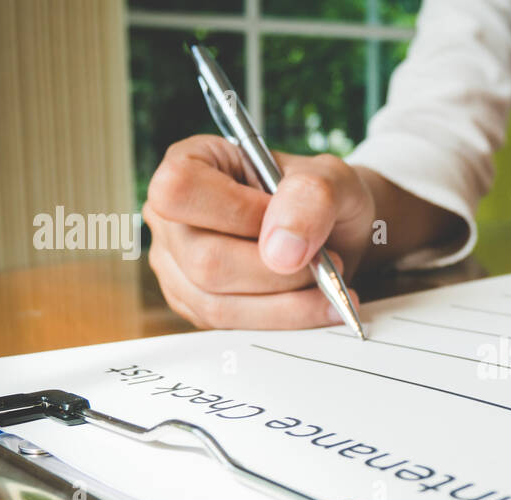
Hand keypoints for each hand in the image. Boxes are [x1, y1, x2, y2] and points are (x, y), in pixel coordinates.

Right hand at [143, 135, 375, 328]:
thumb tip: (281, 252)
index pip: (180, 189)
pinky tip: (315, 305)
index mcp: (192, 162)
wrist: (338, 236)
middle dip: (277, 271)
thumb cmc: (324, 198)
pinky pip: (231, 326)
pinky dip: (283, 320)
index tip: (287, 223)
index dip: (237, 212)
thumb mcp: (332, 178)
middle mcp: (172, 218)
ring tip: (327, 283)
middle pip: (204, 260)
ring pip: (217, 303)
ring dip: (286, 303)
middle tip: (326, 260)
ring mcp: (178, 267)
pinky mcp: (198, 306)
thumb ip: (311, 197)